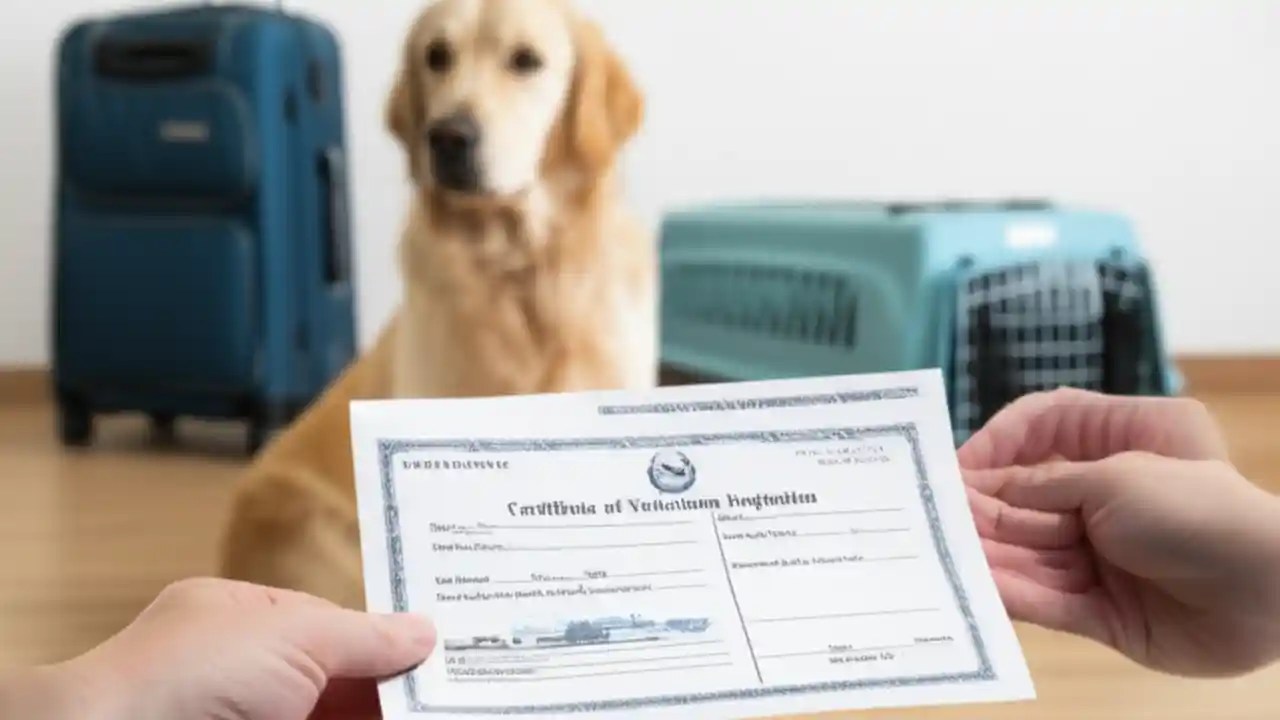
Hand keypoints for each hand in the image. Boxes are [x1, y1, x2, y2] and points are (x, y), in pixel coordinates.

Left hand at [2, 578, 435, 719]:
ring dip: (384, 707)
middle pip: (334, 676)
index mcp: (237, 618)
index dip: (382, 635)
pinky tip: (398, 717)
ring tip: (442, 702)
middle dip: (391, 681)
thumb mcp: (297, 635)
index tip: (436, 648)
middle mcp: (239, 673)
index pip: (326, 622)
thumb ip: (365, 635)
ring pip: (332, 711)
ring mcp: (245, 715)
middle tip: (451, 684)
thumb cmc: (187, 676)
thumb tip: (424, 631)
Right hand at [961, 389, 1279, 676]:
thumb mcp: (1112, 479)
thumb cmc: (1196, 511)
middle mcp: (1111, 493)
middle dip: (984, 507)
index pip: (1046, 427)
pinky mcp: (1106, 609)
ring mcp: (1108, 553)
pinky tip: (977, 588)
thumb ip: (1038, 487)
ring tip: (942, 554)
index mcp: (1126, 438)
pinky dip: (1014, 593)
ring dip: (991, 553)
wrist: (1269, 594)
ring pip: (1033, 551)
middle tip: (932, 516)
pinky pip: (1049, 599)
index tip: (955, 467)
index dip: (997, 444)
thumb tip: (974, 489)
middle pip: (1029, 496)